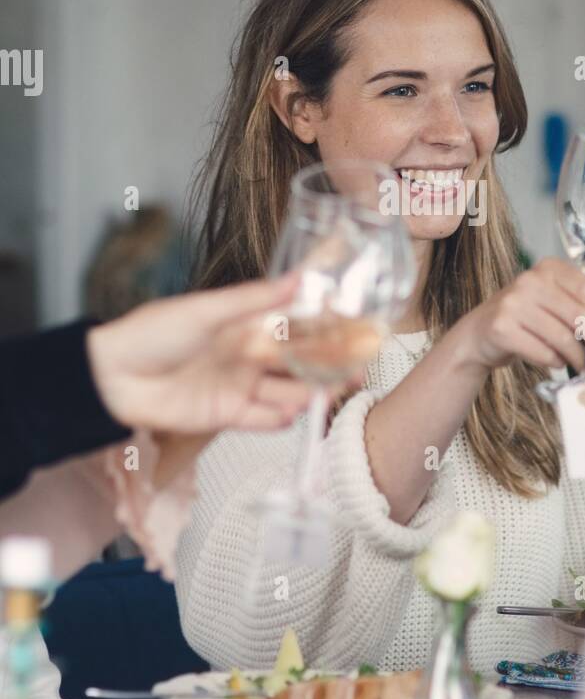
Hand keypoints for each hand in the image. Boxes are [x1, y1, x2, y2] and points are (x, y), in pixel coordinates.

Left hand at [86, 274, 333, 434]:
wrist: (111, 378)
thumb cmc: (154, 333)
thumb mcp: (207, 310)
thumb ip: (255, 299)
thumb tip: (299, 278)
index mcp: (244, 323)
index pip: (294, 325)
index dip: (324, 328)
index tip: (356, 329)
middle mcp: (247, 354)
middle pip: (297, 362)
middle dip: (328, 365)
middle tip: (359, 368)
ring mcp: (238, 385)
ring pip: (285, 390)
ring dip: (310, 392)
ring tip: (333, 392)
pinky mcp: (225, 415)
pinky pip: (261, 419)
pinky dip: (279, 418)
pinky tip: (294, 413)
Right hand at [452, 258, 584, 374]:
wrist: (480, 334)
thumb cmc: (527, 317)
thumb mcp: (559, 301)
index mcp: (549, 268)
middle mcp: (530, 281)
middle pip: (580, 316)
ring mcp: (513, 304)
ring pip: (563, 338)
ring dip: (580, 358)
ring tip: (584, 366)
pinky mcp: (502, 328)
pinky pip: (543, 352)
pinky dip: (556, 362)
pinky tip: (557, 362)